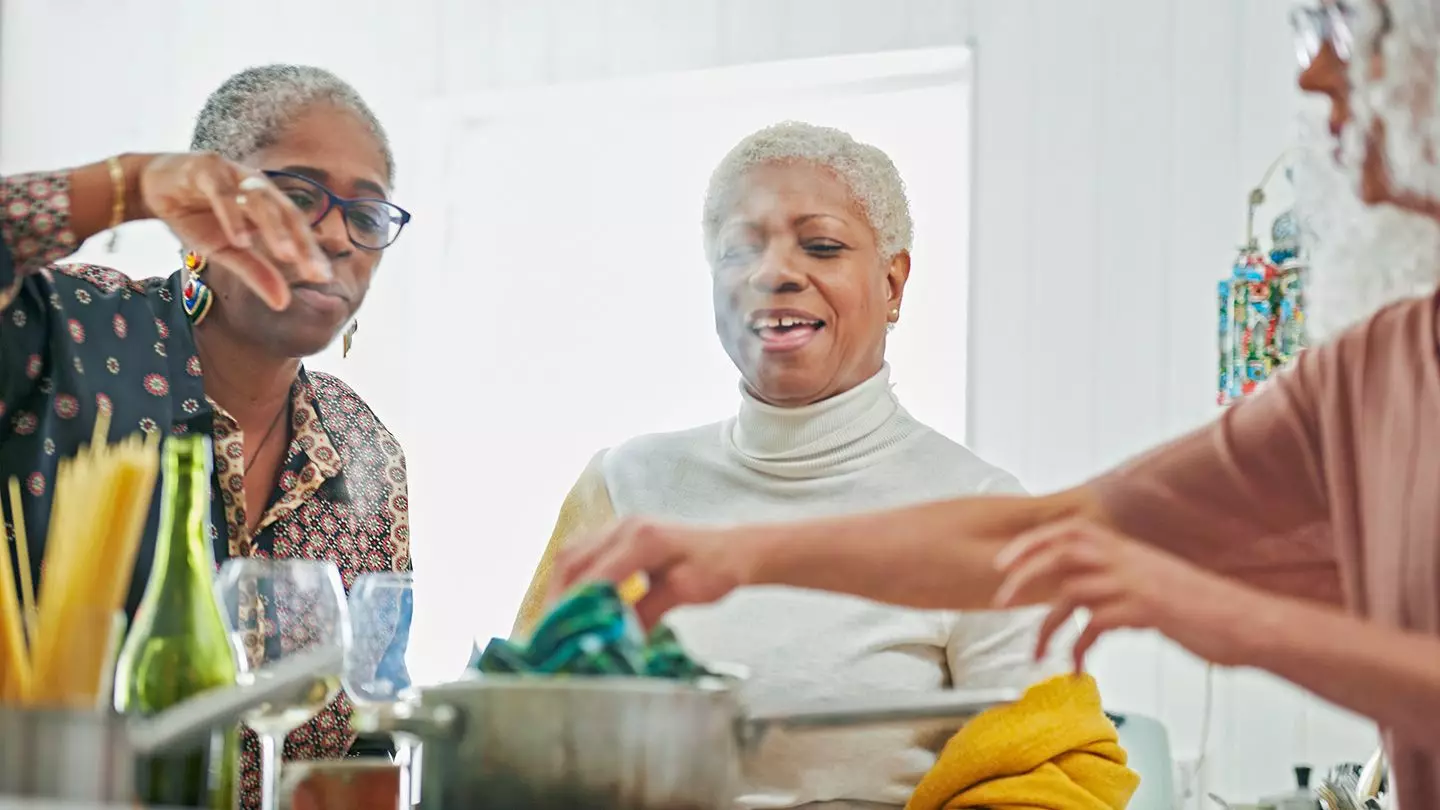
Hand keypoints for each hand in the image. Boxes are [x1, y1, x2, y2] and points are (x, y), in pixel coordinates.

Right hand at [137, 153, 330, 309]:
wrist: (150, 187)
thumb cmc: (196, 217)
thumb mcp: (226, 251)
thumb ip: (255, 272)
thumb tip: (283, 304)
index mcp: (268, 204)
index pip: (296, 228)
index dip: (311, 252)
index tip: (325, 279)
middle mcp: (257, 186)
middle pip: (286, 212)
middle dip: (302, 243)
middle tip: (315, 272)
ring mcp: (233, 174)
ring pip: (259, 200)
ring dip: (273, 228)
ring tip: (285, 256)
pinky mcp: (205, 168)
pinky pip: (221, 192)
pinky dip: (232, 215)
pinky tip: (241, 239)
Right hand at [550, 518, 751, 627]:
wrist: (733, 548)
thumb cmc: (717, 567)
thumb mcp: (685, 592)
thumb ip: (648, 611)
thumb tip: (616, 635)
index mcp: (644, 539)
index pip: (596, 573)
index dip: (575, 603)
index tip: (561, 630)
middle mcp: (626, 527)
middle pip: (572, 558)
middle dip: (556, 597)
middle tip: (548, 631)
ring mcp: (619, 528)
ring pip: (572, 553)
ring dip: (559, 587)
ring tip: (554, 620)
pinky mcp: (618, 536)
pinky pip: (583, 553)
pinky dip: (571, 578)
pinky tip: (570, 602)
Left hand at [993, 517, 1265, 670]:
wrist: (1245, 621)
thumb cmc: (1197, 607)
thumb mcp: (1150, 580)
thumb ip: (1114, 578)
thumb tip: (1077, 590)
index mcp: (1124, 547)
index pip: (1066, 530)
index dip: (1029, 543)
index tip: (1002, 564)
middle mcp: (1127, 557)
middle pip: (1060, 551)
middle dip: (1024, 574)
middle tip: (1000, 601)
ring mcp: (1136, 582)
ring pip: (1072, 592)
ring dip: (1047, 625)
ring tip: (1036, 653)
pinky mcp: (1146, 610)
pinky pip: (1096, 626)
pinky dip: (1079, 649)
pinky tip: (1077, 667)